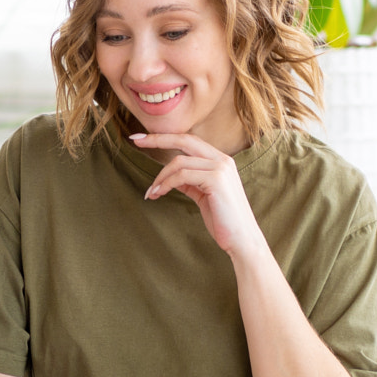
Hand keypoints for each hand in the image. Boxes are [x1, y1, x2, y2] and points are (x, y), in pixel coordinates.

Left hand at [130, 131, 265, 258]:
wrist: (242, 239)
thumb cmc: (223, 220)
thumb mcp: (203, 195)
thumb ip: (190, 182)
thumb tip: (170, 176)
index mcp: (220, 161)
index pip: (190, 141)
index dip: (166, 137)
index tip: (143, 138)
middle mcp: (222, 160)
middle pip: (184, 139)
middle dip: (158, 139)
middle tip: (135, 140)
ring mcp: (220, 168)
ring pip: (179, 162)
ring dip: (160, 177)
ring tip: (151, 193)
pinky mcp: (216, 180)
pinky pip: (181, 176)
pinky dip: (165, 184)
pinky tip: (157, 194)